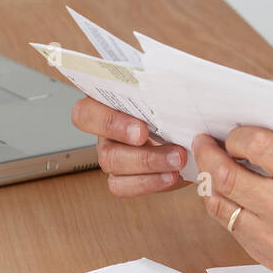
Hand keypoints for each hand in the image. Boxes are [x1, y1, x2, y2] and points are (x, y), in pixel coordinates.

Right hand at [70, 95, 189, 195]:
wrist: (187, 126)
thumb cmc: (171, 101)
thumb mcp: (168, 88)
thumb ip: (162, 86)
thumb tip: (178, 86)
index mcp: (105, 103)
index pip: (86, 112)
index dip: (110, 122)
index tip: (143, 129)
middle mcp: (104, 132)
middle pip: (105, 149)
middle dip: (142, 154)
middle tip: (175, 152)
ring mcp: (112, 155)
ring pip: (115, 169)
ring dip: (151, 167)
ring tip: (179, 161)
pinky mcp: (123, 176)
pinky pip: (125, 186)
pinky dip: (152, 183)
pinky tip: (173, 175)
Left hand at [192, 113, 272, 272]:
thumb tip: (259, 116)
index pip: (253, 146)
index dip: (235, 135)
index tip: (232, 133)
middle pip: (226, 178)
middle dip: (208, 155)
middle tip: (204, 144)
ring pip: (222, 209)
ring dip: (210, 185)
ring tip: (212, 170)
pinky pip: (235, 232)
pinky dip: (229, 211)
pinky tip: (234, 196)